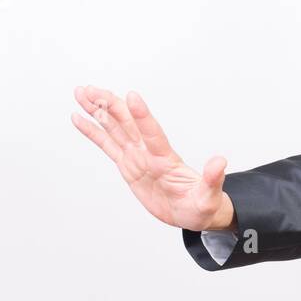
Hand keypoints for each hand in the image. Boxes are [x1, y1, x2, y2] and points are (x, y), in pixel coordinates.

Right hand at [71, 85, 234, 231]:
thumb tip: (221, 162)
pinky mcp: (128, 165)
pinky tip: (79, 118)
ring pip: (114, 128)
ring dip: (98, 110)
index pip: (152, 133)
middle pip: (127, 123)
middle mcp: (149, 152)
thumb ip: (212, 179)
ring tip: (81, 93)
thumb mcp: (208, 197)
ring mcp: (137, 157)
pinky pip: (107, 145)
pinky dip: (93, 132)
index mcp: (166, 159)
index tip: (131, 96)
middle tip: (90, 89)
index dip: (142, 116)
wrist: (192, 211)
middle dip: (110, 105)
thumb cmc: (201, 205)